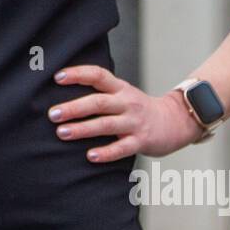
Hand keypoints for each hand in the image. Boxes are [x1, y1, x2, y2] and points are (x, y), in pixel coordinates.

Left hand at [48, 64, 205, 161]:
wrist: (177, 121)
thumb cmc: (139, 109)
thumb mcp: (123, 94)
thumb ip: (100, 92)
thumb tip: (64, 97)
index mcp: (120, 88)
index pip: (98, 75)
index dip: (78, 74)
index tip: (57, 77)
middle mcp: (127, 103)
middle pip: (98, 102)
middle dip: (74, 108)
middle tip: (53, 114)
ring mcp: (135, 122)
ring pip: (106, 124)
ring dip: (83, 129)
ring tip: (62, 133)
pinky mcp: (142, 141)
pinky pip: (122, 148)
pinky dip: (106, 152)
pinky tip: (90, 156)